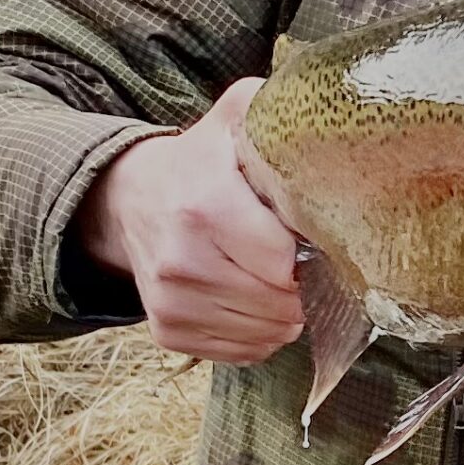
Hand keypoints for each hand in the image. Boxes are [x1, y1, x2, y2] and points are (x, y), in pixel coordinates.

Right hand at [76, 78, 303, 365]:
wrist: (133, 199)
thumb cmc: (201, 161)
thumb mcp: (235, 118)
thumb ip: (277, 111)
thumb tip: (329, 114)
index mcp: (205, 206)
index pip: (282, 261)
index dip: (312, 255)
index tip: (319, 240)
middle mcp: (182, 261)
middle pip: (277, 304)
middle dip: (304, 288)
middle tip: (306, 263)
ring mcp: (171, 302)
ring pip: (262, 334)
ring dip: (286, 314)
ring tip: (281, 280)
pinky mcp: (167, 332)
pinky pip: (240, 353)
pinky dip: (260, 334)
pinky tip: (257, 301)